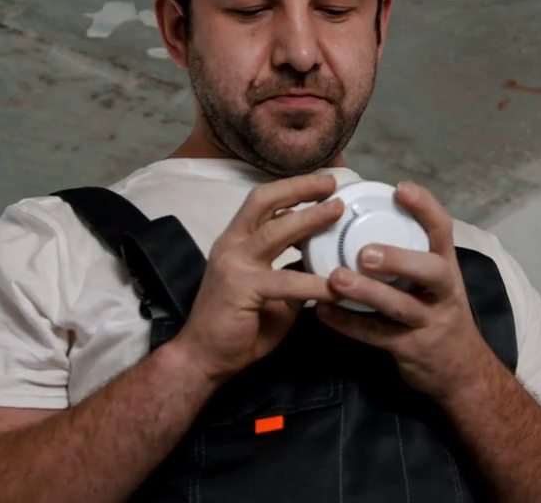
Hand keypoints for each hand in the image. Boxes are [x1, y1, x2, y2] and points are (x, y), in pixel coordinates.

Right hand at [167, 174, 341, 383]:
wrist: (202, 358)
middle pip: (265, 201)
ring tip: (337, 211)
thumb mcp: (271, 294)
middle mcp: (232, 245)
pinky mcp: (242, 287)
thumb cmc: (237, 327)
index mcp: (236, 242)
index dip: (291, 189)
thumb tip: (321, 262)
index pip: (263, 203)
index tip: (322, 184)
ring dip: (310, 218)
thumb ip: (290, 273)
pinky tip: (337, 287)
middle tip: (332, 183)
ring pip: (275, 230)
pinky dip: (315, 283)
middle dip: (300, 187)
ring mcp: (234, 264)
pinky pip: (286, 280)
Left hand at [315, 181, 501, 399]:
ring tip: (336, 279)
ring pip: (400, 306)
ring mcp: (429, 323)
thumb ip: (410, 254)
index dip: (425, 208)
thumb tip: (369, 215)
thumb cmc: (438, 313)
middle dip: (399, 258)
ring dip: (367, 292)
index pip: (444, 230)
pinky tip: (322, 311)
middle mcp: (443, 293)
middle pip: (432, 271)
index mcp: (447, 267)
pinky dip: (348, 323)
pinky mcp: (410, 350)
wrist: (463, 373)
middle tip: (365, 251)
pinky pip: (377, 336)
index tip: (400, 189)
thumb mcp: (435, 282)